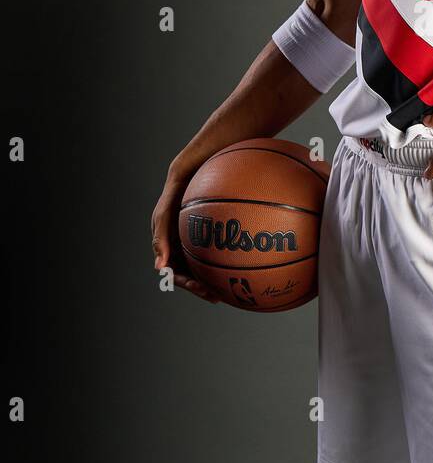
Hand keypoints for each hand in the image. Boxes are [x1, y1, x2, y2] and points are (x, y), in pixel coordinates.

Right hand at [151, 168, 219, 303]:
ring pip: (205, 265)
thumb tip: (159, 268)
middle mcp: (182, 244)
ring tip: (229, 289)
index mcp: (168, 244)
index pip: (175, 273)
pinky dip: (227, 260)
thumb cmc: (178, 190)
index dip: (188, 284)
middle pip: (192, 273)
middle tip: (217, 296)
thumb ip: (160, 236)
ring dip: (214, 279)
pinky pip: (219, 250)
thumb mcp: (165, 212)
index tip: (202, 290)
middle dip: (202, 287)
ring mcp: (197, 238)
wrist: (197, 167)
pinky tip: (243, 265)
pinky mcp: (212, 232)